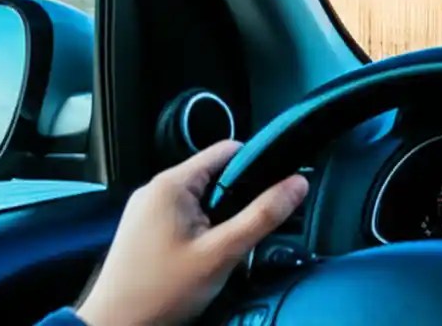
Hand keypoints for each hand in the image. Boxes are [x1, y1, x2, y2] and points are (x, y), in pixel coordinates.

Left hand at [77, 140, 308, 325]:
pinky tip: (205, 255)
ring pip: (201, 199)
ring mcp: (147, 210)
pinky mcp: (144, 229)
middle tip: (250, 229)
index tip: (279, 184)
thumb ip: (262, 215)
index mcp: (172, 184)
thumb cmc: (159, 292)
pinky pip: (184, 216)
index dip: (259, 163)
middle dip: (239, 198)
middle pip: (215, 175)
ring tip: (226, 247)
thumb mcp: (222, 252)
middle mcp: (155, 189)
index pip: (227, 150)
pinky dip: (202, 229)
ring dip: (220, 217)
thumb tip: (297, 184)